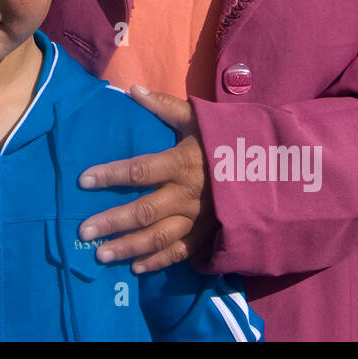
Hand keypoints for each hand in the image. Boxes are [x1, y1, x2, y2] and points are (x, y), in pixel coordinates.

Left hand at [77, 86, 215, 274]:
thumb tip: (132, 90)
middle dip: (112, 222)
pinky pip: (181, 253)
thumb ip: (165, 107)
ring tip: (101, 255)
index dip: (110, 175)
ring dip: (129, 248)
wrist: (273, 170)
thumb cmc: (228, 141)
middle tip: (83, 232)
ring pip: (159, 238)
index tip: (83, 180)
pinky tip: (136, 268)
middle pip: (144, 211)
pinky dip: (159, 262)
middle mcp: (187, 195)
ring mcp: (199, 219)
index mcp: (182, 163)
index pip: (139, 170)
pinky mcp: (209, 236)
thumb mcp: (200, 119)